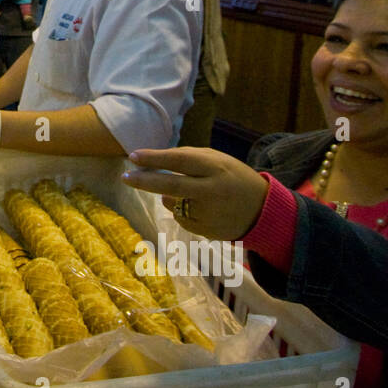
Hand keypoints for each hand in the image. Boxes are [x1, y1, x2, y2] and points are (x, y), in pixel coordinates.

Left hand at [120, 147, 268, 241]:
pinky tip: (202, 208)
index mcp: (216, 168)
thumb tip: (152, 164)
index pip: (180, 161)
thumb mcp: (217, 160)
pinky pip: (180, 218)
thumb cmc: (232, 177)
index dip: (155, 158)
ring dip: (170, 196)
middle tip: (125, 177)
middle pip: (171, 186)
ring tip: (195, 193)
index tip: (133, 156)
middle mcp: (212, 191)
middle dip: (144, 181)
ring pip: (172, 203)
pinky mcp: (205, 231)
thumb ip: (188, 159)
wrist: (262, 210)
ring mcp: (209, 214)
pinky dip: (182, 210)